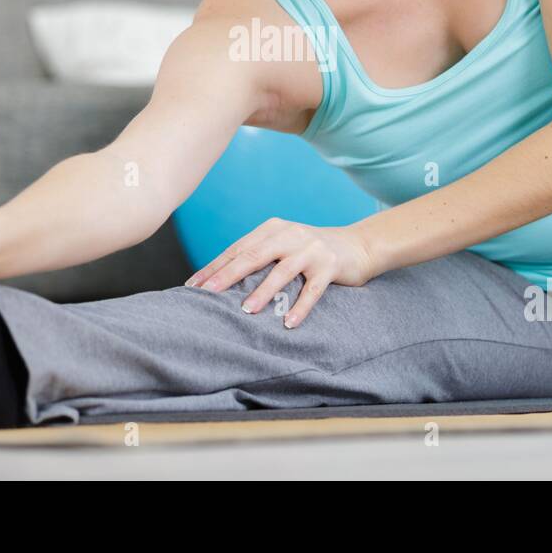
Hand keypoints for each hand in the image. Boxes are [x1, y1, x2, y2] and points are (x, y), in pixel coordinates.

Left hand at [184, 218, 374, 328]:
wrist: (358, 245)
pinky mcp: (330, 265)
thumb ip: (258, 255)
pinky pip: (313, 289)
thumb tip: (219, 280)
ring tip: (246, 310)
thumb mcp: (283, 245)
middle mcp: (290, 234)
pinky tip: (289, 323)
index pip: (237, 249)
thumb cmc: (310, 251)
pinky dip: (301, 307)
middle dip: (228, 275)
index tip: (194, 287)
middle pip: (253, 256)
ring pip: (282, 271)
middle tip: (207, 294)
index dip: (215, 267)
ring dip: (263, 291)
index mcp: (272, 229)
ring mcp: (311, 249)